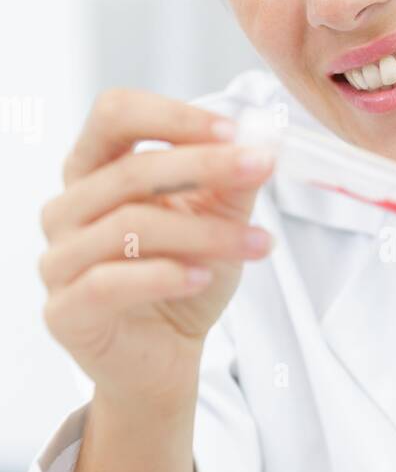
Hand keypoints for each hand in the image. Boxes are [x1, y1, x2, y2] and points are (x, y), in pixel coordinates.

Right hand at [39, 88, 275, 406]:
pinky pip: (110, 282)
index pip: (115, 114)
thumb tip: (262, 142)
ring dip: (203, 232)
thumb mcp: (218, 221)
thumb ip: (232, 181)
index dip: (173, 116)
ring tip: (255, 243)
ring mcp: (58, 260)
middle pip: (129, 169)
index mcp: (94, 171)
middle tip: (259, 169)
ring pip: (129, 227)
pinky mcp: (64, 312)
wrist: (165, 357)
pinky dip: (165, 275)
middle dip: (205, 167)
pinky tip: (203, 277)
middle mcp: (66, 209)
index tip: (232, 131)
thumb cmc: (183, 281)